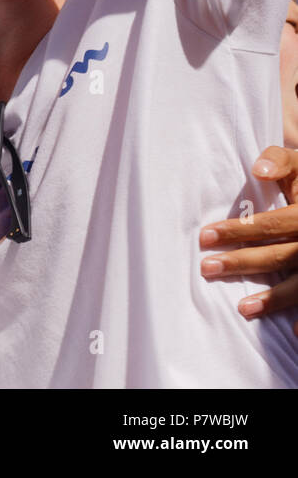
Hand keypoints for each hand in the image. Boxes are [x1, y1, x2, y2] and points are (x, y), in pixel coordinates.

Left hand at [199, 146, 297, 329]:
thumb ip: (279, 160)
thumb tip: (256, 170)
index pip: (271, 224)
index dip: (239, 230)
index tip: (204, 236)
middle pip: (282, 255)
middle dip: (244, 263)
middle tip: (208, 268)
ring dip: (275, 298)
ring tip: (243, 309)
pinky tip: (296, 334)